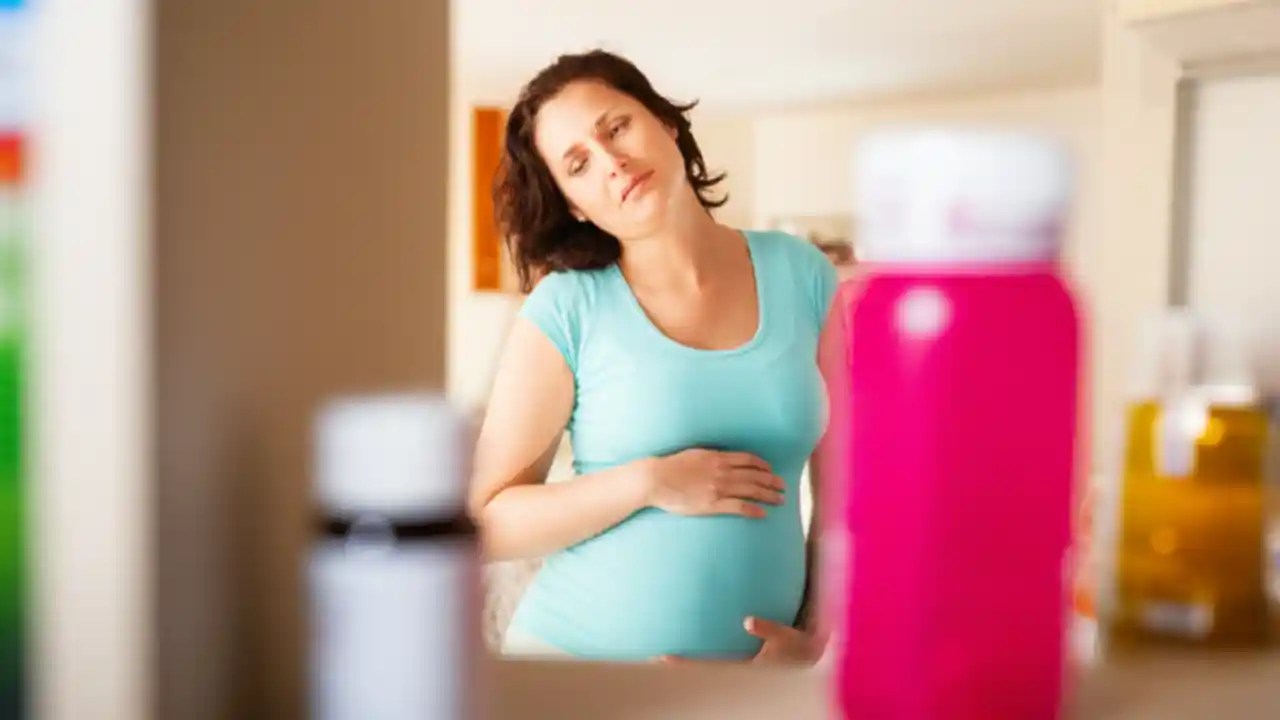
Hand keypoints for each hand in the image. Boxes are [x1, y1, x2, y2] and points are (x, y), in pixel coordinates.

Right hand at [642, 449, 783, 518]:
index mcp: (717, 457)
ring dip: (769, 495)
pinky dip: (753, 509)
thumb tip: (720, 458)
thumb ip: (710, 457)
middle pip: (755, 475)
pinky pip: (739, 506)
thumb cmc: (670, 466)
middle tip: (784, 486)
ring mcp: (719, 488)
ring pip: (751, 490)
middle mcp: (722, 471)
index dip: (762, 465)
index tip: (770, 470)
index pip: (747, 459)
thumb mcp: (694, 454)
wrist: (656, 479)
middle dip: (772, 481)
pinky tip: (763, 513)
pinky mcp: (712, 504)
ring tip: (780, 500)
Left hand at [658, 616, 824, 665]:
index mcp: (745, 669)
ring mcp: (743, 675)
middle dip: (678, 670)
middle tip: (651, 661)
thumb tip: (748, 621)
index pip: (708, 669)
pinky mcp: (746, 671)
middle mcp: (740, 675)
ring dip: (688, 670)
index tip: (662, 658)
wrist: (809, 660)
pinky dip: (704, 665)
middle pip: (702, 676)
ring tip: (661, 662)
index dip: (685, 665)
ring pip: (710, 675)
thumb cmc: (795, 646)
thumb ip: (767, 629)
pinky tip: (690, 655)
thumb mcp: (784, 638)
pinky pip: (721, 667)